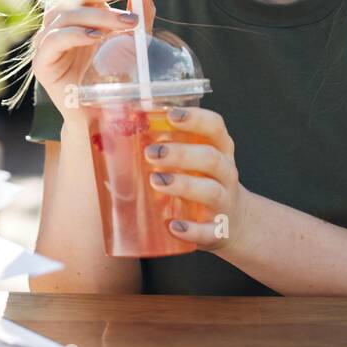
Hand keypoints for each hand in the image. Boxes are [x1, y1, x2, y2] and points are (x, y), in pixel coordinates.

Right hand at [32, 0, 155, 125]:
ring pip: (71, 13)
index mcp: (81, 8)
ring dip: (102, 15)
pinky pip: (57, 39)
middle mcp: (62, 18)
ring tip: (129, 23)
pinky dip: (78, 35)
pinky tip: (97, 36)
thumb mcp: (134, 43)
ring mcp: (49, 38)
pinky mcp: (43, 60)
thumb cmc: (113, 77)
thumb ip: (141, 16)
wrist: (97, 116)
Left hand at [144, 107, 250, 252]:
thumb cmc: (201, 182)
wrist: (233, 222)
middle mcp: (225, 173)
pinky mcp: (218, 230)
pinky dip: (191, 230)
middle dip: (181, 154)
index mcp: (219, 149)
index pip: (215, 127)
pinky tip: (172, 226)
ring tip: (156, 181)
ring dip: (183, 185)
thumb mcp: (194, 162)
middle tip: (151, 152)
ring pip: (211, 191)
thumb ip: (167, 148)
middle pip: (210, 158)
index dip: (196, 118)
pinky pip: (209, 231)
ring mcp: (224, 202)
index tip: (171, 115)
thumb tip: (113, 138)